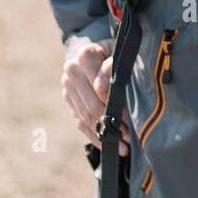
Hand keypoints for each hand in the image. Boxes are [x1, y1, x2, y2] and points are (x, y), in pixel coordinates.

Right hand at [61, 38, 127, 155]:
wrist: (99, 51)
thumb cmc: (117, 52)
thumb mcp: (120, 52)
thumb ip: (115, 65)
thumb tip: (103, 87)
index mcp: (85, 55)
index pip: (100, 87)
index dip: (116, 104)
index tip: (130, 119)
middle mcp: (71, 70)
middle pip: (92, 105)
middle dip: (111, 124)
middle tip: (129, 137)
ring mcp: (67, 86)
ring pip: (85, 117)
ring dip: (104, 134)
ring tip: (122, 146)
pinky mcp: (68, 99)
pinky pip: (80, 123)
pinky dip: (95, 137)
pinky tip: (109, 146)